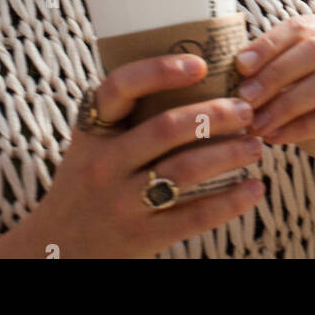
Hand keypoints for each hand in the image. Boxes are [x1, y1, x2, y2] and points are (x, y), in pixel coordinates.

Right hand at [38, 54, 265, 257]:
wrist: (58, 251)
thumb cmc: (87, 183)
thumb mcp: (91, 146)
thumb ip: (125, 118)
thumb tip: (194, 79)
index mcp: (92, 131)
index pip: (120, 87)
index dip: (160, 70)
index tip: (200, 64)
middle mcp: (104, 164)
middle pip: (166, 128)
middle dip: (214, 115)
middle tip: (245, 108)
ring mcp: (122, 202)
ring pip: (185, 170)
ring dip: (228, 154)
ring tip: (256, 145)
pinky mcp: (142, 237)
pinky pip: (193, 216)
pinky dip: (230, 201)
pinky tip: (254, 189)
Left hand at [234, 15, 314, 195]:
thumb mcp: (303, 92)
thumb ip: (279, 78)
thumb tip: (233, 72)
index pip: (301, 26)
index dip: (268, 44)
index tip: (239, 66)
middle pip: (314, 49)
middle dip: (273, 74)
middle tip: (243, 98)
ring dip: (284, 104)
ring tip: (256, 124)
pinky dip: (301, 127)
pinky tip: (277, 138)